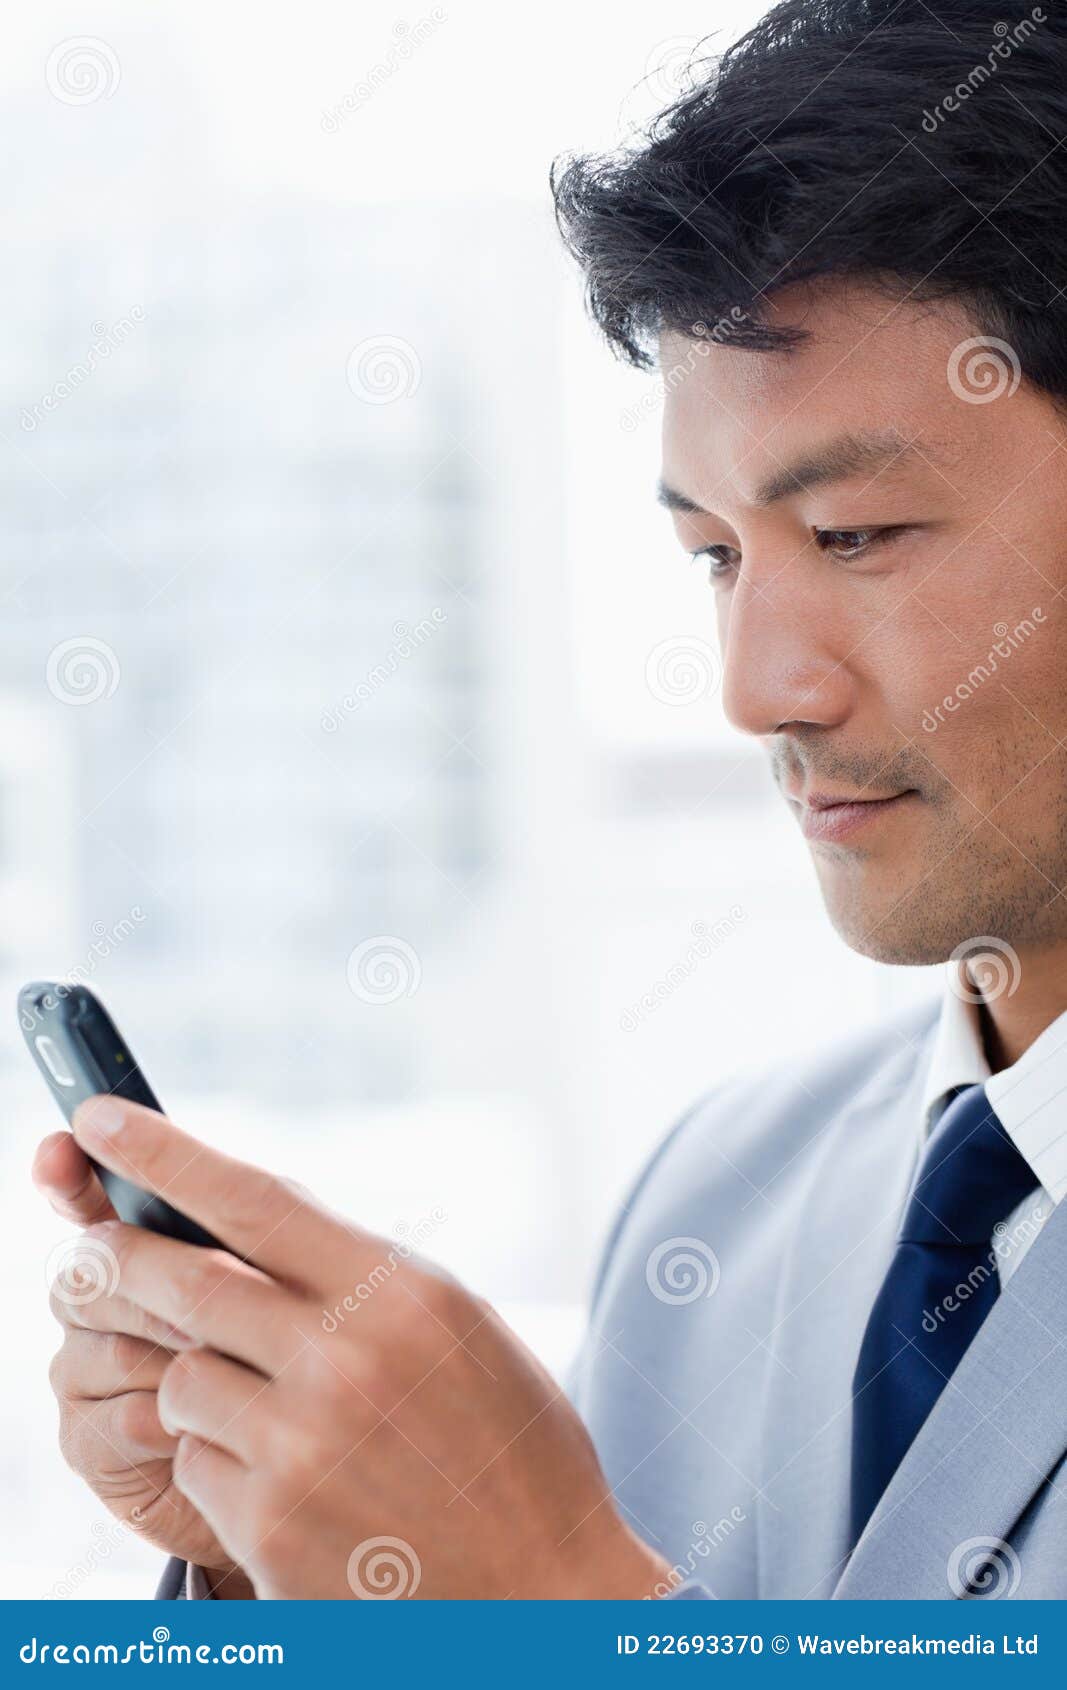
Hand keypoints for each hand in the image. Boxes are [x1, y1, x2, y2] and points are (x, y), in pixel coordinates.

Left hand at [67, 1095, 670, 1599]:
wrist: (544, 1592)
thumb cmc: (507, 1449)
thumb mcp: (457, 1328)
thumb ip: (358, 1274)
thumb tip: (253, 1219)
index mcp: (399, 1294)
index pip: (252, 1200)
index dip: (163, 1152)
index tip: (104, 1115)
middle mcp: (343, 1360)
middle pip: (182, 1280)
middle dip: (120, 1257)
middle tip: (91, 1249)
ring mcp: (300, 1448)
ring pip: (181, 1378)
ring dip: (199, 1380)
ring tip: (267, 1409)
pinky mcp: (271, 1526)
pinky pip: (197, 1462)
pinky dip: (222, 1459)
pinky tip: (288, 1480)